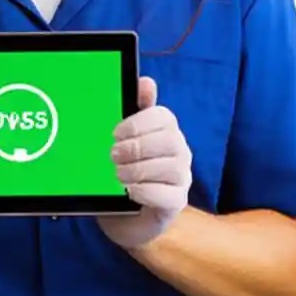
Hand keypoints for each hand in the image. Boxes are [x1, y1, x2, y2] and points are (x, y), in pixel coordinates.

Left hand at [97, 77, 191, 249]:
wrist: (126, 215)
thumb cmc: (125, 170)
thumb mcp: (125, 140)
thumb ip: (134, 109)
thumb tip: (146, 81)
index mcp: (167, 131)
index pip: (164, 117)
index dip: (138, 123)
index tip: (115, 133)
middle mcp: (180, 152)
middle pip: (169, 140)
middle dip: (136, 147)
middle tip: (113, 155)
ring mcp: (182, 178)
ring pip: (171, 167)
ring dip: (137, 170)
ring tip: (118, 175)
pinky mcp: (177, 203)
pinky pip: (168, 194)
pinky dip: (144, 191)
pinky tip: (129, 191)